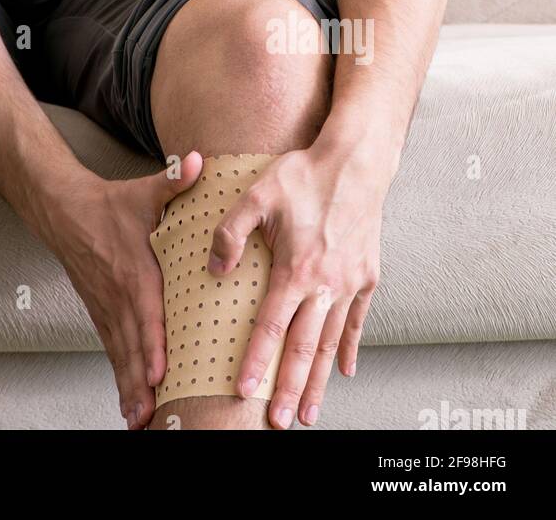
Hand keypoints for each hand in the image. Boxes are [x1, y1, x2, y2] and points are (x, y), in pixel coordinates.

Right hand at [47, 151, 203, 429]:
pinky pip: (111, 352)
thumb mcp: (144, 191)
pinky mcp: (101, 314)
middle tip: (151, 415)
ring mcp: (107, 308)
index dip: (150, 342)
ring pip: (119, 355)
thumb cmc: (110, 204)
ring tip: (140, 421)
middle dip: (140, 382)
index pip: (143, 312)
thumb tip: (198, 161)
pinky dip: (119, 381)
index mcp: (134, 270)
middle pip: (131, 345)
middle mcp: (119, 295)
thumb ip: (173, 181)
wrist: (63, 210)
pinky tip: (129, 408)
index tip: (158, 371)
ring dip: (129, 389)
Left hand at [209, 138, 387, 428]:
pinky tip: (344, 371)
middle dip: (291, 389)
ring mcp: (350, 283)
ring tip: (310, 413)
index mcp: (296, 269)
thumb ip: (231, 233)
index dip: (256, 360)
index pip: (272, 326)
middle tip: (279, 422)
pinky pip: (358, 322)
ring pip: (331, 343)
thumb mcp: (257, 195)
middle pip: (305, 348)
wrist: (357, 161)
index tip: (244, 390)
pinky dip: (349, 348)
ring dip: (320, 381)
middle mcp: (326, 284)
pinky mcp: (368, 276)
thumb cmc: (303, 174)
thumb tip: (215, 270)